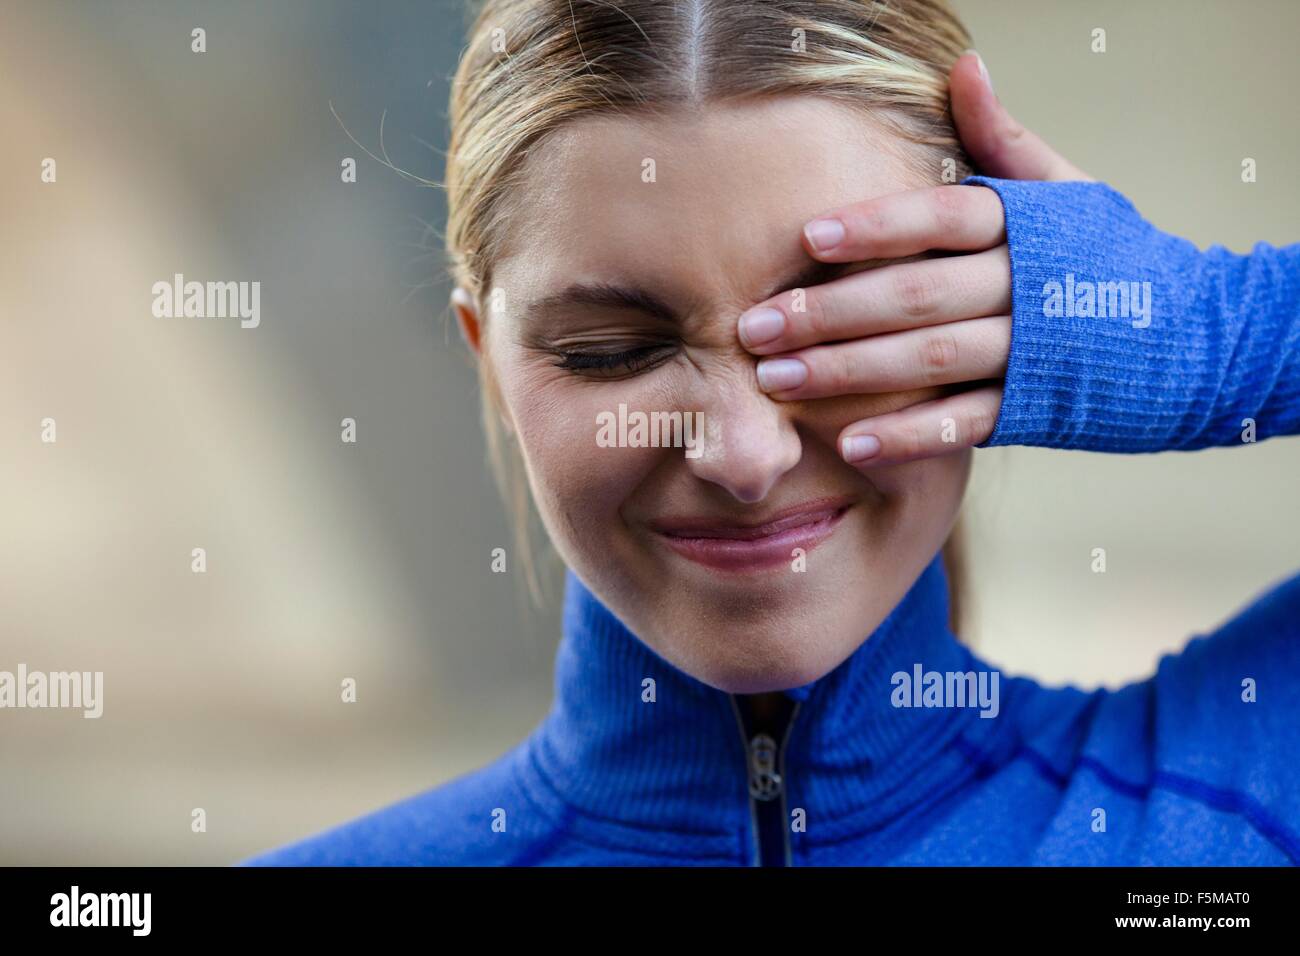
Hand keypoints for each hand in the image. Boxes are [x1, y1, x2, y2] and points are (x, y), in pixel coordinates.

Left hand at [737, 51, 1091, 465]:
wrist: (1189, 337)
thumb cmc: (1105, 255)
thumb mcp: (1066, 190)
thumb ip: (1003, 139)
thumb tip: (964, 67)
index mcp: (1025, 226)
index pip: (941, 218)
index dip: (876, 226)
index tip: (807, 238)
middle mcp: (1024, 287)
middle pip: (916, 294)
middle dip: (829, 311)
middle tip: (754, 326)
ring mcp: (1029, 352)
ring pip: (929, 360)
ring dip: (849, 372)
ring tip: (778, 379)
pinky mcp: (1032, 409)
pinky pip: (964, 425)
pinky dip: (908, 437)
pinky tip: (849, 443)